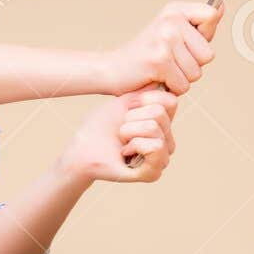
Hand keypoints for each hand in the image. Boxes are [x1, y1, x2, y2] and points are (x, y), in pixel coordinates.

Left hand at [57, 89, 177, 183]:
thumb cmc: (100, 125)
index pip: (171, 101)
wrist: (83, 148)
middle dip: (132, 117)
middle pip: (160, 113)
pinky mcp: (153, 173)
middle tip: (121, 130)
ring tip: (122, 141)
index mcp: (162, 124)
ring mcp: (162, 158)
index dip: (143, 100)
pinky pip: (156, 147)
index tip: (127, 110)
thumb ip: (147, 92)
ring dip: (129, 131)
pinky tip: (125, 152)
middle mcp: (166, 141)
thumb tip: (163, 81)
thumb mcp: (125, 102)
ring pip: (155, 129)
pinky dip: (135, 145)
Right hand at [107, 1, 221, 94]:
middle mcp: (170, 20)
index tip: (186, 42)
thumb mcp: (172, 31)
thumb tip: (221, 6)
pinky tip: (157, 78)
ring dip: (181, 78)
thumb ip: (199, 23)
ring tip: (163, 70)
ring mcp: (164, 39)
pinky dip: (171, 88)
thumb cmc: (146, 54)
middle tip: (170, 61)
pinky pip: (183, 85)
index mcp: (175, 10)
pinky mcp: (159, 60)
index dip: (205, 36)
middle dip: (192, 65)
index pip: (212, 15)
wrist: (112, 70)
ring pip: (196, 72)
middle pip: (208, 54)